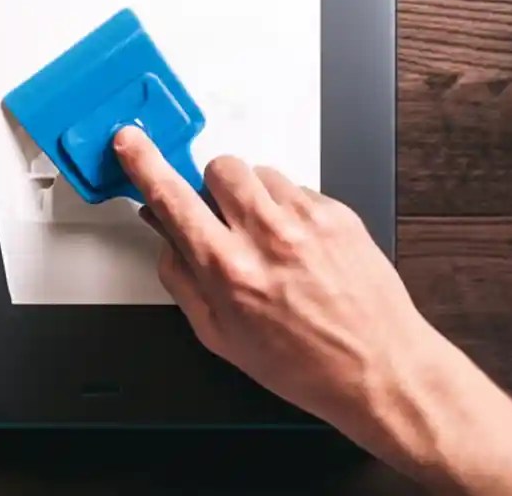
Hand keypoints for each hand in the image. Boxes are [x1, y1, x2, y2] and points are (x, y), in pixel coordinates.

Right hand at [112, 126, 437, 454]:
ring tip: (267, 239)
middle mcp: (267, 237)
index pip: (172, 198)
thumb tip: (164, 236)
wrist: (380, 369)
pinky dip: (288, 209)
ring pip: (259, 173)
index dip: (144, 164)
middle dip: (211, 187)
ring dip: (252, 197)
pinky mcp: (338, 213)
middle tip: (221, 219)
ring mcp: (306, 220)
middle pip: (218, 168)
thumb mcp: (219, 335)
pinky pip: (297, 188)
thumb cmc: (304, 364)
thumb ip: (182, 279)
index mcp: (229, 270)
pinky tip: (298, 246)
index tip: (131, 142)